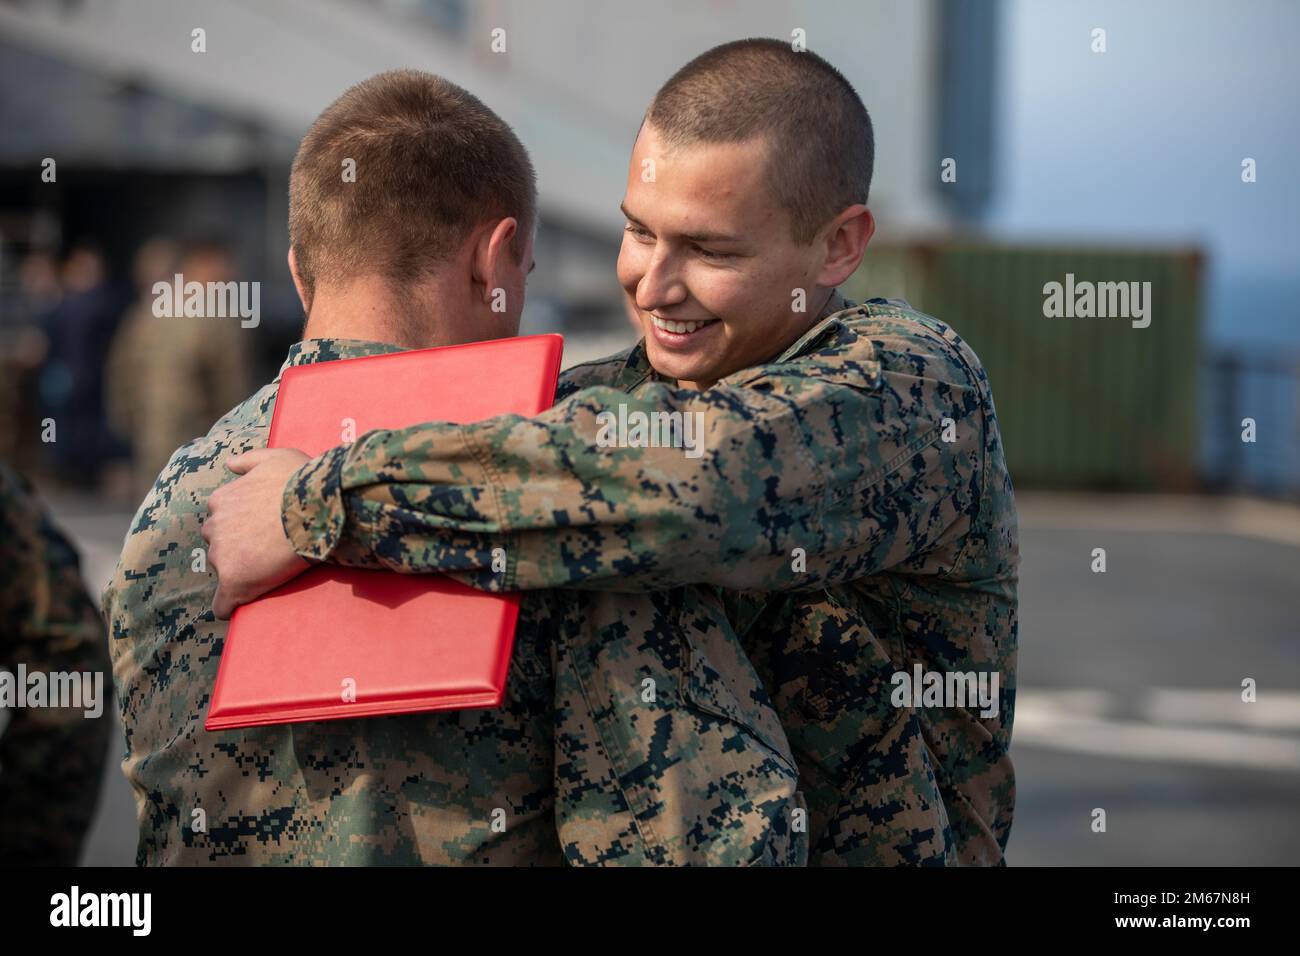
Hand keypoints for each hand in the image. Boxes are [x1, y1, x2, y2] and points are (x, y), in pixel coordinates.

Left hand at [203, 448, 311, 618]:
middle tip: (268, 550)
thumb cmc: (300, 481)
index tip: (261, 531)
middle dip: (237, 547)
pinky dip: (229, 606)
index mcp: (222, 500)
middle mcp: (214, 526)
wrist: (316, 508)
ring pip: (223, 569)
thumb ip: (248, 460)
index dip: (242, 526)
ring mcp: (222, 555)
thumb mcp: (275, 457)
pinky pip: (222, 604)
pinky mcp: (234, 581)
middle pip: (218, 543)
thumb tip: (229, 463)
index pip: (220, 518)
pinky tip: (238, 608)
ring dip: (239, 571)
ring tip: (268, 573)